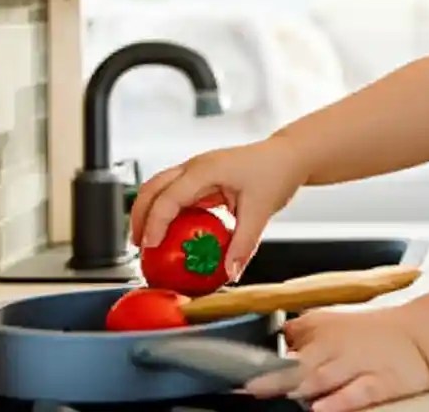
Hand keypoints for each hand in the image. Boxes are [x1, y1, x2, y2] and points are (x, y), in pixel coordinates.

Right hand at [128, 135, 304, 280]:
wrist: (289, 156)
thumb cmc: (276, 171)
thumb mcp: (261, 211)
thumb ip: (243, 244)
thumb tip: (230, 272)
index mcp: (206, 170)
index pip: (169, 197)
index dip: (155, 222)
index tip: (150, 246)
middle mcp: (196, 167)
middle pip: (152, 189)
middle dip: (139, 217)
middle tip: (139, 247)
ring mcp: (196, 171)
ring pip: (159, 189)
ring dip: (149, 214)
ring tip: (147, 243)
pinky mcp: (202, 179)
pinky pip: (175, 195)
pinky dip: (167, 213)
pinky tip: (171, 234)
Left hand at [244, 308, 428, 411]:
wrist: (422, 336)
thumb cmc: (374, 333)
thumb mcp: (335, 323)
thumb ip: (303, 333)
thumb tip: (273, 342)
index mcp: (322, 329)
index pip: (286, 338)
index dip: (262, 356)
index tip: (237, 372)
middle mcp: (337, 347)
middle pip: (301, 363)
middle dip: (275, 375)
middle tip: (251, 387)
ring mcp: (358, 366)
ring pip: (324, 377)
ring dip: (302, 386)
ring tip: (284, 394)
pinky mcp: (379, 384)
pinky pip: (357, 394)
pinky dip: (339, 401)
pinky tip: (322, 408)